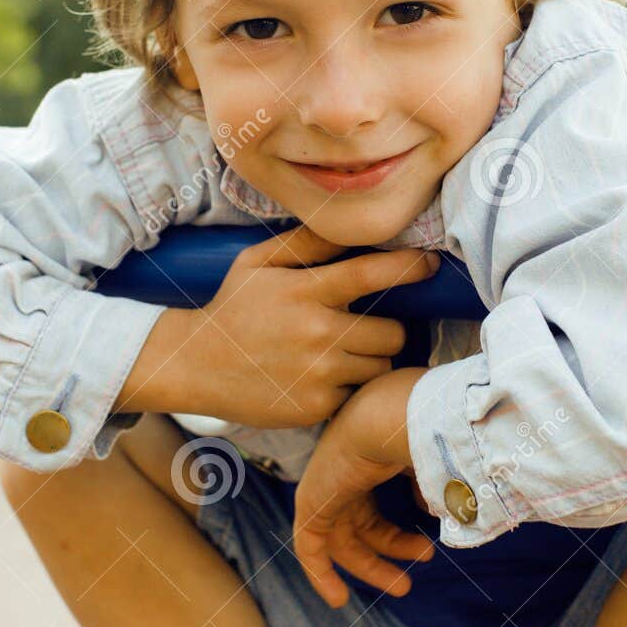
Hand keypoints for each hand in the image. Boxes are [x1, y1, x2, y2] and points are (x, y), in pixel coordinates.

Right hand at [145, 225, 439, 429]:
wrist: (196, 364)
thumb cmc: (234, 306)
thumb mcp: (259, 262)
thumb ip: (308, 241)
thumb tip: (352, 219)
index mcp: (306, 291)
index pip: (373, 274)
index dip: (409, 266)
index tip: (430, 264)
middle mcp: (317, 333)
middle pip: (392, 332)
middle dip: (386, 329)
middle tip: (365, 328)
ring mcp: (319, 374)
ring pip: (380, 366)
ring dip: (371, 359)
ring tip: (341, 353)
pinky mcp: (317, 407)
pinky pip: (358, 394)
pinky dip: (348, 387)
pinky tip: (322, 378)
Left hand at [293, 369, 432, 607]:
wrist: (390, 419)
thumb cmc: (419, 435)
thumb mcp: (432, 468)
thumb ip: (430, 489)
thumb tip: (431, 511)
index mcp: (369, 461)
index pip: (377, 510)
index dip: (396, 539)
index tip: (425, 554)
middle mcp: (344, 474)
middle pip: (363, 527)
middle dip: (391, 554)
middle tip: (413, 578)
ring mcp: (325, 487)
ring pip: (342, 540)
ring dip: (369, 568)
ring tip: (402, 587)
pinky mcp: (309, 502)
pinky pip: (308, 546)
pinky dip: (319, 573)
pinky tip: (338, 599)